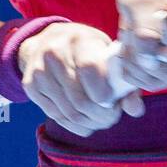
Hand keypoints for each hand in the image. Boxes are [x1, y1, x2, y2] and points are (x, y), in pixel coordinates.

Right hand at [17, 21, 145, 136]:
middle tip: (112, 116)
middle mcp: (54, 53)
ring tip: (101, 119)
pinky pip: (57, 117)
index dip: (105, 94)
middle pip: (81, 101)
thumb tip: (135, 110)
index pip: (90, 70)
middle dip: (103, 116)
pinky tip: (85, 120)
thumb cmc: (86, 48)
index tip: (115, 101)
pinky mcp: (31, 87)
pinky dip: (76, 125)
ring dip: (91, 123)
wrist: (47, 40)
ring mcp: (39, 71)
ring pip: (70, 114)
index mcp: (78, 40)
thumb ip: (124, 81)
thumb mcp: (107, 54)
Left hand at [111, 0, 166, 95]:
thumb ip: (146, 26)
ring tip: (131, 35)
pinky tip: (128, 48)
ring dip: (134, 57)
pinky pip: (141, 81)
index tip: (163, 51)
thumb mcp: (143, 2)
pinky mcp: (161, 78)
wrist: (138, 4)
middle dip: (148, 55)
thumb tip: (150, 59)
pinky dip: (128, 66)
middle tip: (134, 31)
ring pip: (155, 77)